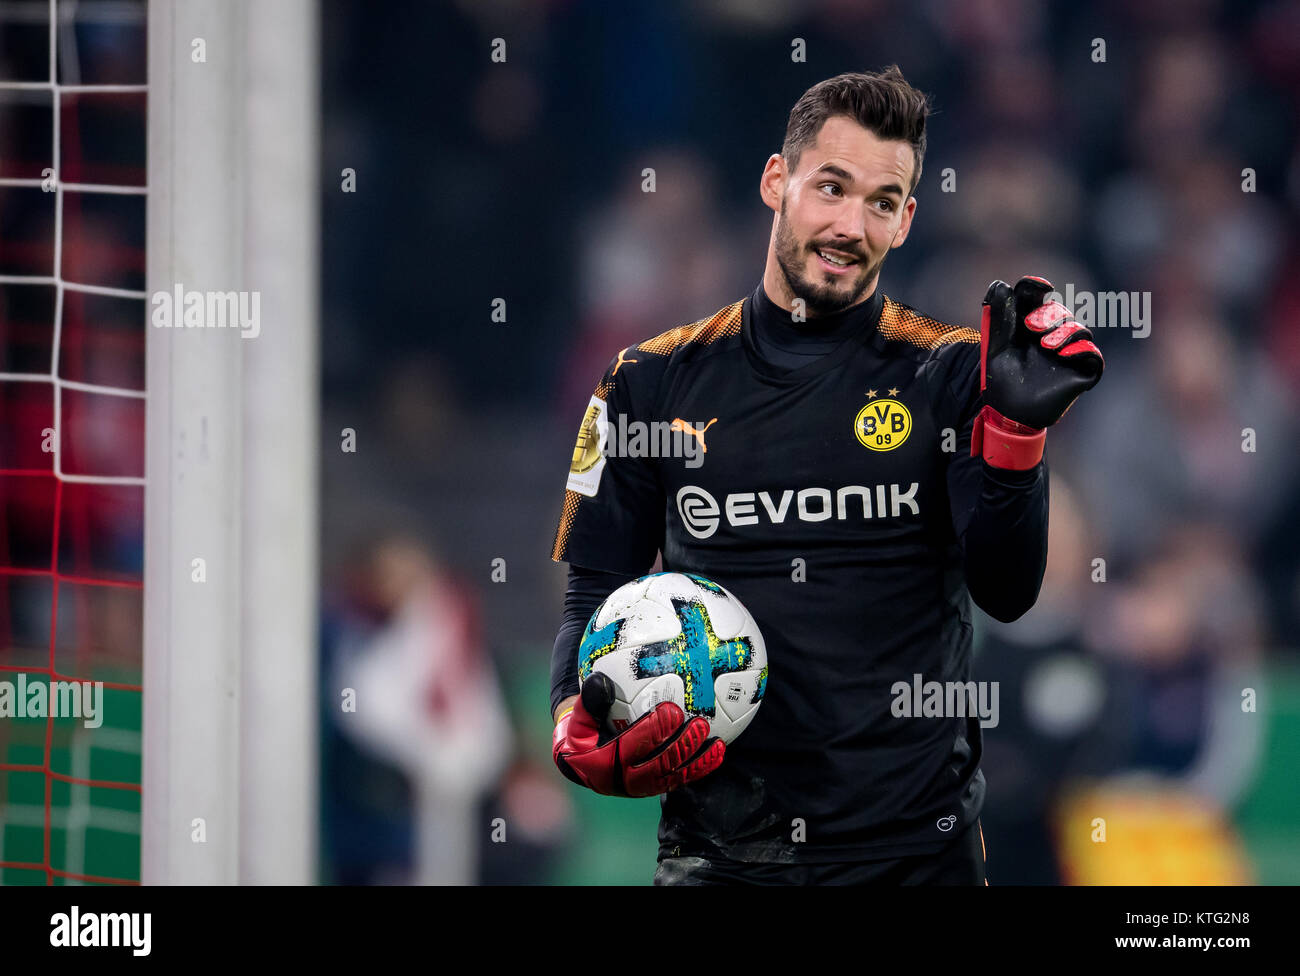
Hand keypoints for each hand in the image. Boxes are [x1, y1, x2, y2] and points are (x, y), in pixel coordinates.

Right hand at [552, 672, 724, 796]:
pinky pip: (681, 778)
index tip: (671, 710)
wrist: (582, 762)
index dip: (653, 731)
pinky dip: (701, 766)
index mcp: (603, 765)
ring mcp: (643, 787)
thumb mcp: (577, 718)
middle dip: (681, 745)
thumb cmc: (582, 732)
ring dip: (696, 759)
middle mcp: (625, 782)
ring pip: (674, 776)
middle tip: (699, 724)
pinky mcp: (656, 787)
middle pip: (659, 765)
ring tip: (714, 740)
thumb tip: (599, 680)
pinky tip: (718, 750)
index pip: (632, 747)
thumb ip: (588, 701)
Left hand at [971, 275, 1103, 468]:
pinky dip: (1082, 349)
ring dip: (1065, 331)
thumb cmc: (1000, 380)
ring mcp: (1068, 353)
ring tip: (1045, 346)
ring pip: (1079, 329)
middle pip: (1059, 311)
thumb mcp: (996, 346)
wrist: (1008, 412)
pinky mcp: (1081, 372)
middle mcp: (1052, 336)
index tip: (1039, 286)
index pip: (1038, 298)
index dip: (1038, 288)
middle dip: (1049, 314)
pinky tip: (1064, 353)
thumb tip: (1000, 284)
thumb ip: (999, 317)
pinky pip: (1093, 355)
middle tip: (1030, 327)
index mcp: (1030, 326)